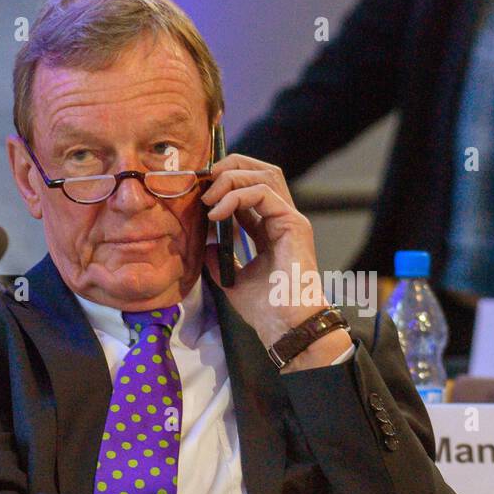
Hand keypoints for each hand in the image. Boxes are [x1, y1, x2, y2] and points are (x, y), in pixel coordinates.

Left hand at [201, 154, 351, 370]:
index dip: (225, 182)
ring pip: (264, 175)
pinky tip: (218, 212)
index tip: (200, 192)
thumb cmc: (266, 309)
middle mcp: (283, 218)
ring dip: (231, 178)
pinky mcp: (294, 224)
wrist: (285, 327)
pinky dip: (237, 196)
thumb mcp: (233, 280)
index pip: (251, 188)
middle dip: (231, 167)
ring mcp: (290, 219)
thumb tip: (207, 244)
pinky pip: (264, 193)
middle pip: (262, 171)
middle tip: (204, 179)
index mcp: (271, 228)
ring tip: (209, 197)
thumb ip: (221, 259)